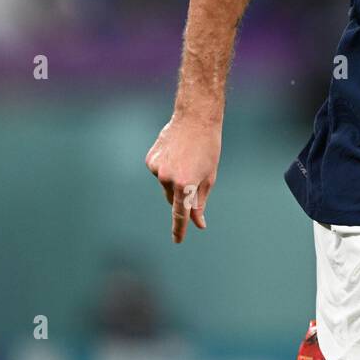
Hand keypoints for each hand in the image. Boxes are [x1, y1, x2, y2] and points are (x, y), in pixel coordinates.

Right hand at [145, 114, 220, 242]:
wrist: (195, 118)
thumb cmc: (208, 148)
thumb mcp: (209, 177)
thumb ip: (200, 202)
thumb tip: (198, 223)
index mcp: (185, 184)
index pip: (180, 214)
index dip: (179, 229)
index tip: (178, 240)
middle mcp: (167, 179)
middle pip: (173, 199)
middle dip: (182, 194)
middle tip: (195, 173)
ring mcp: (156, 169)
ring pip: (165, 185)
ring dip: (175, 178)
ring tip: (186, 157)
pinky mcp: (150, 160)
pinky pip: (158, 172)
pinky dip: (166, 167)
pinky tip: (175, 152)